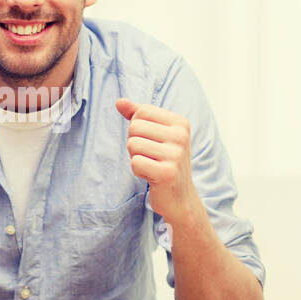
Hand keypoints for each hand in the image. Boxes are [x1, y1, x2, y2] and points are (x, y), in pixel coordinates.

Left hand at [115, 97, 201, 224]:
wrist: (180, 198)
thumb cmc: (164, 162)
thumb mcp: (155, 135)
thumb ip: (137, 115)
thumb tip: (119, 101)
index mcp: (180, 123)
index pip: (142, 112)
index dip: (137, 127)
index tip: (151, 142)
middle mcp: (181, 136)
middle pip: (135, 127)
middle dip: (134, 143)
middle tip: (150, 156)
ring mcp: (176, 155)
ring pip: (132, 144)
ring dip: (135, 157)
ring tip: (151, 165)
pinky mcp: (167, 173)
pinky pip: (135, 162)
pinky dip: (138, 170)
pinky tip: (151, 176)